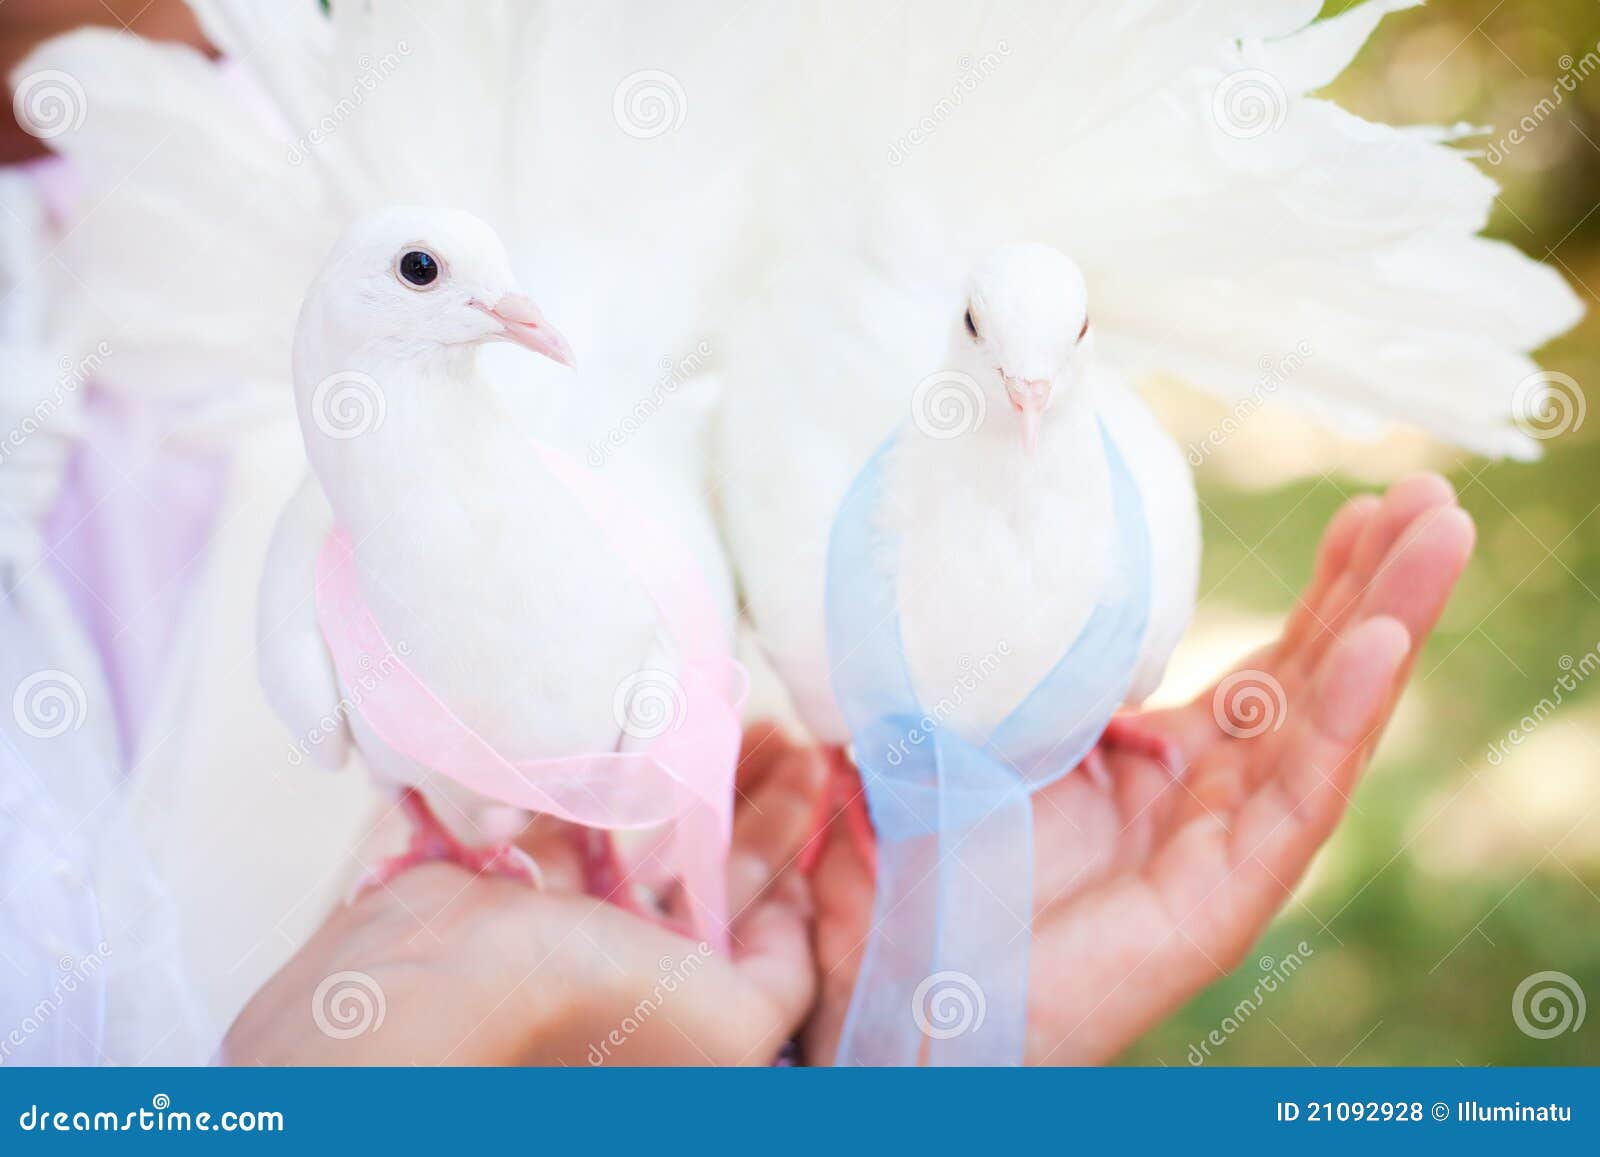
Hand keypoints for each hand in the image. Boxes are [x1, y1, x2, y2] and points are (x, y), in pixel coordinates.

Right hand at [225, 724, 824, 1065]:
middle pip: (703, 860)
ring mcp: (554, 922)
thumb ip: (783, 975)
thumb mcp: (728, 1026)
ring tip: (707, 701)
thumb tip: (790, 907)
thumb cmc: (578, 1007)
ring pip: (634, 826)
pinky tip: (617, 717)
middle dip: (743, 790)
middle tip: (773, 727)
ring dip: (674, 765)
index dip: (789, 834)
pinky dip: (580, 773)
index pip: (760, 909)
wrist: (419, 996)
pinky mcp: (492, 879)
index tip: (814, 765)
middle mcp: (623, 965)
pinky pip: (552, 811)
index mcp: (681, 1003)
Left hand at [806, 473, 1473, 1063]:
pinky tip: (1382, 644)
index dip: (1321, 589)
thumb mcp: (970, 737)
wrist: (915, 994)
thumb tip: (964, 570)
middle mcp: (1209, 800)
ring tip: (1444, 533)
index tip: (1362, 506)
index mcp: (1161, 764)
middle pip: (1317, 678)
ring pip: (1329, 723)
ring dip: (1390, 624)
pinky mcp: (1224, 901)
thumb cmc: (932, 877)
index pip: (1267, 666)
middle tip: (1432, 494)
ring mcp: (1224, 848)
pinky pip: (1297, 798)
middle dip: (1379, 584)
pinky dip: (1342, 718)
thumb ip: (994, 668)